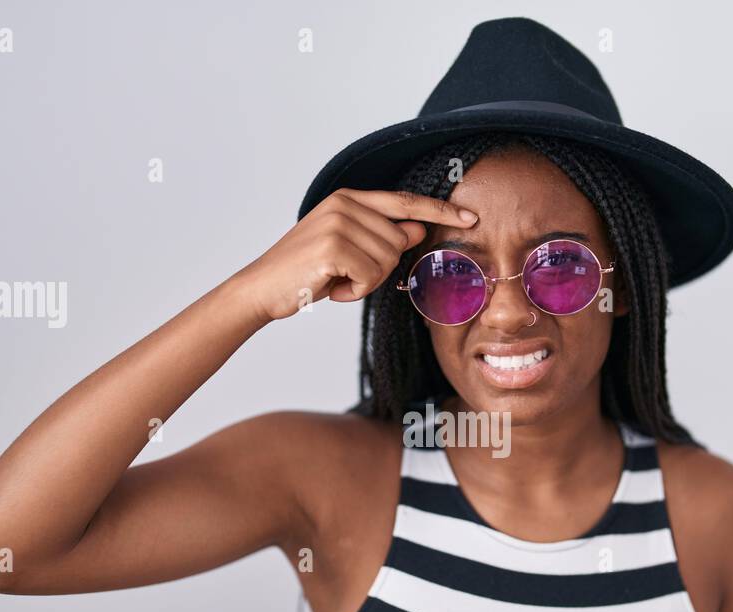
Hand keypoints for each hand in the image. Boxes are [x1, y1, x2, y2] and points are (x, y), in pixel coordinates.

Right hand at [236, 188, 478, 321]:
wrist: (261, 289)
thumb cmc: (305, 272)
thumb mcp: (347, 250)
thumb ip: (382, 237)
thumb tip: (417, 230)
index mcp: (349, 199)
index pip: (405, 202)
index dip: (440, 212)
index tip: (470, 218)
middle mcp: (345, 204)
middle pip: (400, 242)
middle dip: (379, 268)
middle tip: (344, 274)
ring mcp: (339, 223)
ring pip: (387, 261)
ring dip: (364, 282)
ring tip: (334, 279)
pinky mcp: (334, 247)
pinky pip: (370, 277)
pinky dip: (353, 291)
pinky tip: (330, 287)